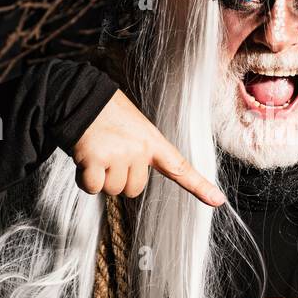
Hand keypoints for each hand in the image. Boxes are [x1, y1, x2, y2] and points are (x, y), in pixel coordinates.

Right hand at [73, 89, 225, 205]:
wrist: (79, 97)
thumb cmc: (106, 115)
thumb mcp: (134, 128)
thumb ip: (141, 153)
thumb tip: (133, 184)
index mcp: (152, 141)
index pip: (180, 166)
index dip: (199, 186)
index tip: (217, 201)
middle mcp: (139, 149)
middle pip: (134, 189)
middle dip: (118, 178)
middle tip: (109, 154)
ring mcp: (118, 154)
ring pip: (113, 190)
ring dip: (100, 177)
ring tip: (96, 151)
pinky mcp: (96, 159)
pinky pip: (93, 187)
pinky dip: (85, 180)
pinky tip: (83, 158)